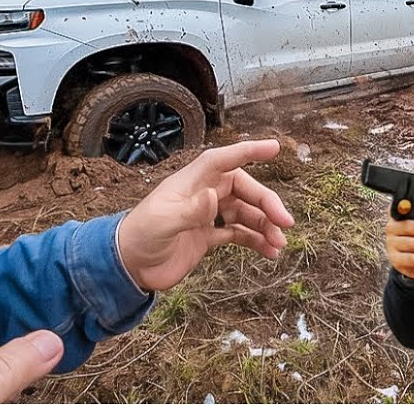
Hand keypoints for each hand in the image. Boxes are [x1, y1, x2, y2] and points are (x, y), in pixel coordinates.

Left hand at [116, 139, 293, 291]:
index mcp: (191, 182)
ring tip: (279, 243)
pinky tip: (268, 252)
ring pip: (246, 213)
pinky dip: (256, 241)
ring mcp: (207, 216)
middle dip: (267, 203)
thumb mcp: (163, 222)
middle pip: (244, 189)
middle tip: (285, 222)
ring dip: (265, 225)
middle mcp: (203, 194)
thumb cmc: (140, 236)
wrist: (128, 266)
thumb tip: (213, 197)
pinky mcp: (208, 237)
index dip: (248, 151)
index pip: (223, 160)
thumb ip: (189, 211)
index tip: (274, 148)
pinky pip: (239, 234)